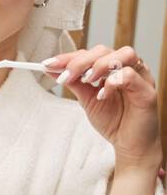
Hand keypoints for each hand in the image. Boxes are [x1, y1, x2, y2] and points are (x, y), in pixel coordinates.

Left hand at [46, 45, 162, 169]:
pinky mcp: (148, 91)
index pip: (90, 53)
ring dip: (100, 65)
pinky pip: (131, 75)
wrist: (129, 144)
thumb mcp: (87, 99)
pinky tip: (102, 94)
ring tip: (86, 81)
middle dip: (80, 61)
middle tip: (65, 77)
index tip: (48, 64)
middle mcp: (128, 68)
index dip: (68, 57)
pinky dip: (113, 81)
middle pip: (104, 50)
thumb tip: (51, 68)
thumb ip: (73, 82)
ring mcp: (141, 77)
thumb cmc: (113, 120)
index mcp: (113, 68)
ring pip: (124, 54)